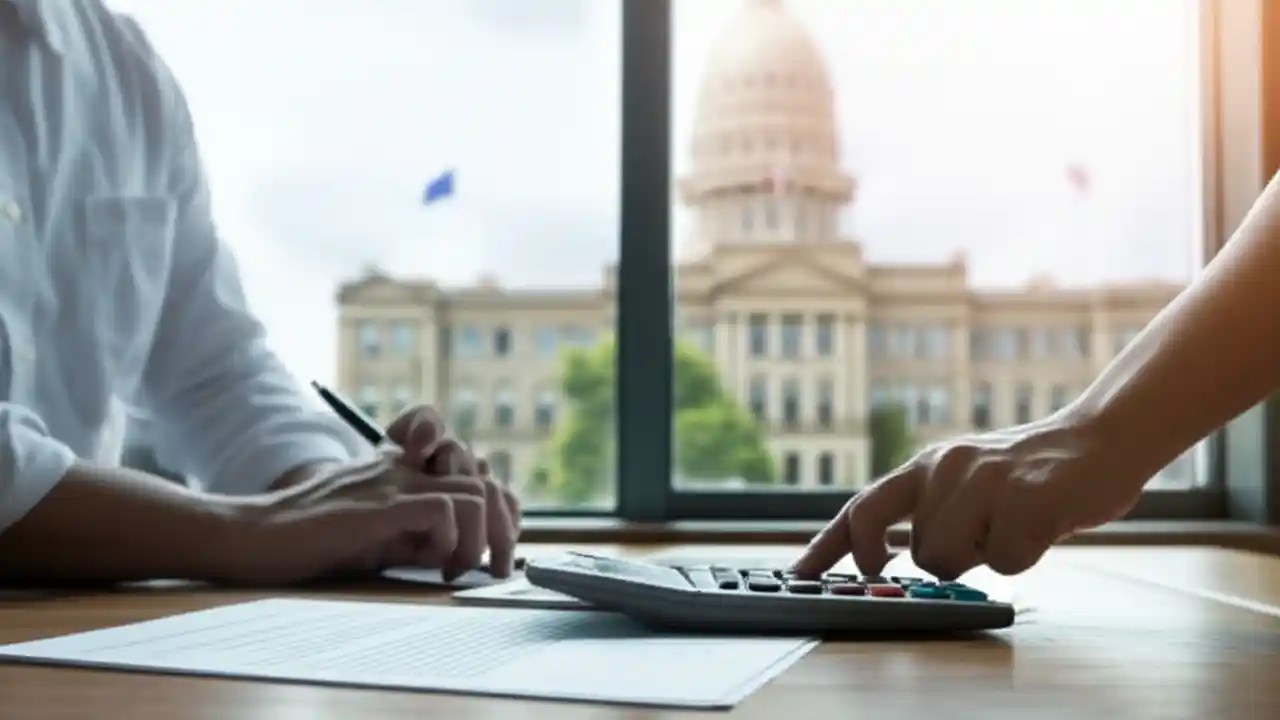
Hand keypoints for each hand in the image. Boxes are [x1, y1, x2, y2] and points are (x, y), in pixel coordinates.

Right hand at [218, 405, 519, 585]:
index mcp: (404, 470)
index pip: (475, 469)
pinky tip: (431, 564)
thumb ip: (415, 536)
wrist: (253, 535)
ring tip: (459, 570)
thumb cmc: (308, 541)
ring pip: (476, 491)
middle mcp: (405, 468)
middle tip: (495, 569)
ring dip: (481, 538)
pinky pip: (443, 509)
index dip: (498, 508)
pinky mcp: (379, 506)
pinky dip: (450, 540)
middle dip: (504, 530)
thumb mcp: (375, 535)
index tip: (492, 549)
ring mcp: (393, 483)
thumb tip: (458, 556)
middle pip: (486, 481)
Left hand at [791, 415, 1146, 580]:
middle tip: (986, 536)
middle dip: (953, 561)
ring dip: (988, 557)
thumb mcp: (963, 481)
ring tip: (1015, 523)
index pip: (863, 508)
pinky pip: (1008, 560)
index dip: (830, 546)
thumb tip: (881, 555)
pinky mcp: (1028, 499)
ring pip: (956, 560)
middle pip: (923, 554)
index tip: (802, 575)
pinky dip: (1026, 555)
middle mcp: (947, 468)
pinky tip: (1042, 524)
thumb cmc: (1027, 474)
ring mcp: (986, 482)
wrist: (1098, 440)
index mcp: (926, 465)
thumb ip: (925, 511)